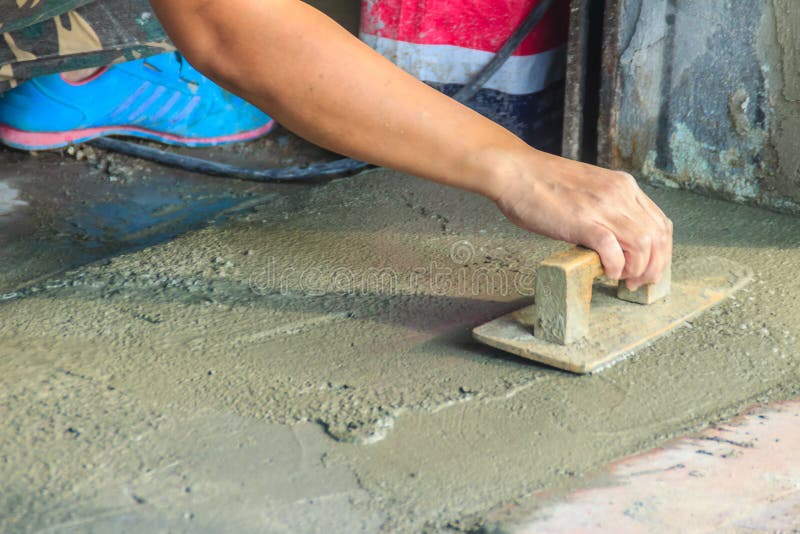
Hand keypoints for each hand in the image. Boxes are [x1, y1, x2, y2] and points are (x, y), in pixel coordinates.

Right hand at [494, 151, 671, 289]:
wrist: (514, 171)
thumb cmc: (540, 182)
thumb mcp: (587, 188)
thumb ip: (604, 208)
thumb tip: (612, 239)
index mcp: (623, 185)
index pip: (661, 223)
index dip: (661, 252)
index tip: (649, 267)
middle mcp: (620, 194)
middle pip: (658, 237)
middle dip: (654, 267)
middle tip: (639, 282)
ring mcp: (602, 207)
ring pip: (643, 245)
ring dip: (637, 270)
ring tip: (622, 280)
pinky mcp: (582, 222)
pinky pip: (613, 251)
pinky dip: (615, 267)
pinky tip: (605, 272)